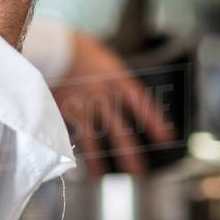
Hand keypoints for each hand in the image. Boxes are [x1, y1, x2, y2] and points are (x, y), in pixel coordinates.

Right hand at [51, 30, 175, 176]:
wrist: (54, 45)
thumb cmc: (74, 43)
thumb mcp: (98, 50)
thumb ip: (107, 68)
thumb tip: (111, 77)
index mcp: (116, 78)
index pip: (141, 103)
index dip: (153, 121)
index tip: (165, 137)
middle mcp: (103, 95)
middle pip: (119, 128)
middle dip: (128, 151)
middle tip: (137, 171)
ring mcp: (84, 104)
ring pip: (93, 137)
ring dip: (97, 158)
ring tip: (100, 176)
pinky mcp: (65, 108)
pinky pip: (71, 132)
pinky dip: (70, 146)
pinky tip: (71, 160)